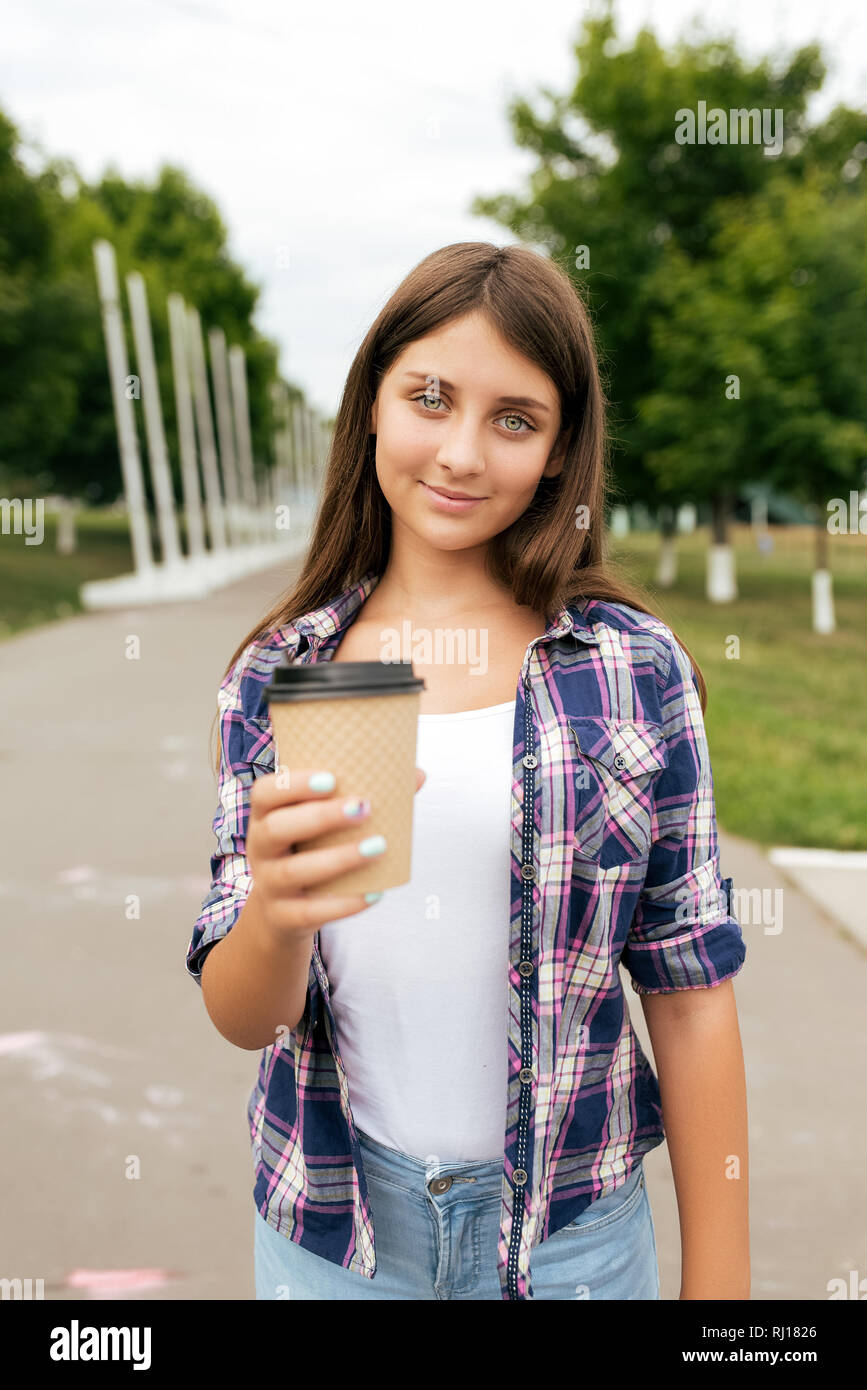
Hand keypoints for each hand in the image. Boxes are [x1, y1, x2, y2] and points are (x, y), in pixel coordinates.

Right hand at [246, 766, 425, 940]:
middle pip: (278, 828)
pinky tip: (374, 893)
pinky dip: (343, 904)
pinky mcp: (283, 916)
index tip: (332, 778)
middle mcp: (259, 847)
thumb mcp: (321, 824)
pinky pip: (310, 912)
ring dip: (339, 858)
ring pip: (295, 871)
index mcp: (265, 815)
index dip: (294, 785)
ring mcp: (268, 884)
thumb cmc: (311, 850)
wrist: (280, 911)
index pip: (265, 792)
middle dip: (321, 817)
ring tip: (378, 847)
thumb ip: (360, 797)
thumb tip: (417, 775)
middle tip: (364, 807)